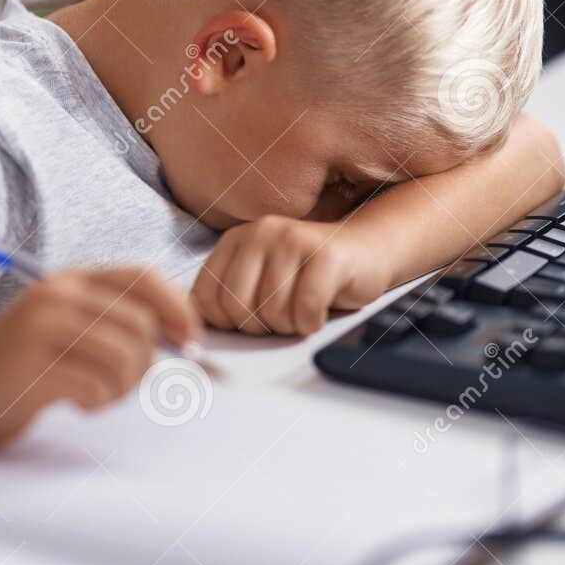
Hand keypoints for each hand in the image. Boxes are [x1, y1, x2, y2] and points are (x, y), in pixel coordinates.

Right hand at [0, 266, 200, 444]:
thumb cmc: (20, 367)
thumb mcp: (67, 329)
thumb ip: (115, 324)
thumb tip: (186, 340)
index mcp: (70, 281)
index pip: (142, 277)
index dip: (178, 308)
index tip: (192, 343)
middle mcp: (57, 295)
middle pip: (141, 324)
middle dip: (147, 364)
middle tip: (122, 387)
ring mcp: (42, 326)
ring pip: (125, 356)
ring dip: (122, 389)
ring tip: (97, 398)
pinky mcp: (31, 364)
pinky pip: (95, 385)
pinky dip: (97, 403)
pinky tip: (76, 405)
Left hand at [192, 216, 391, 335]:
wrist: (366, 250)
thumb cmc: (310, 275)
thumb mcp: (262, 278)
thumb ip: (230, 294)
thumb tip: (198, 331)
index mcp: (236, 240)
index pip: (207, 297)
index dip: (227, 324)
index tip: (249, 323)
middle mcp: (260, 233)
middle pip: (238, 308)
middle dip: (261, 328)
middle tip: (282, 319)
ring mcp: (293, 240)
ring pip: (272, 312)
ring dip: (290, 326)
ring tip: (303, 310)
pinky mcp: (325, 255)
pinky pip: (305, 310)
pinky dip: (312, 323)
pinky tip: (319, 311)